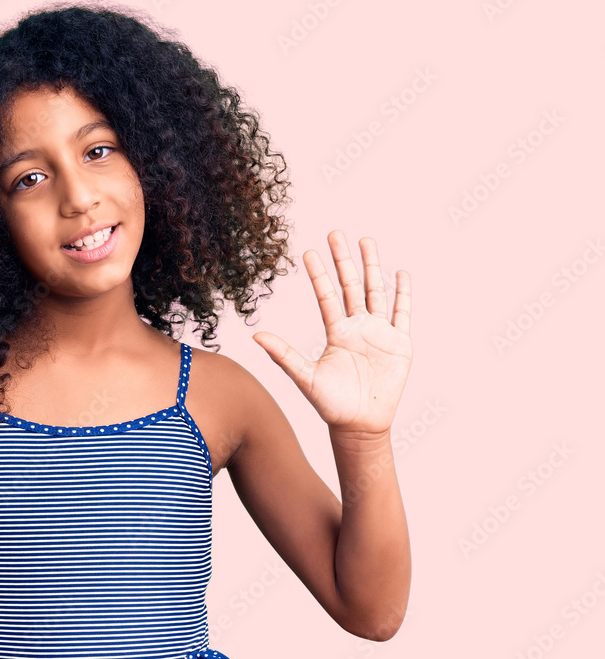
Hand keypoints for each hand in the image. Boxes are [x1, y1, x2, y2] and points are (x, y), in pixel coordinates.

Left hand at [253, 230, 411, 434]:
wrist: (360, 425)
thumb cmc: (331, 405)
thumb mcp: (305, 378)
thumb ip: (283, 355)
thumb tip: (255, 336)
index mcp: (336, 333)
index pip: (326, 296)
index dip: (318, 275)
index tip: (309, 252)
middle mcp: (357, 327)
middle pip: (350, 286)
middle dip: (343, 260)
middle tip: (335, 233)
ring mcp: (379, 333)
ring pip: (376, 292)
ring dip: (372, 267)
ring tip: (366, 241)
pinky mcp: (399, 344)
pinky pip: (402, 314)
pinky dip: (403, 295)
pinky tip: (401, 275)